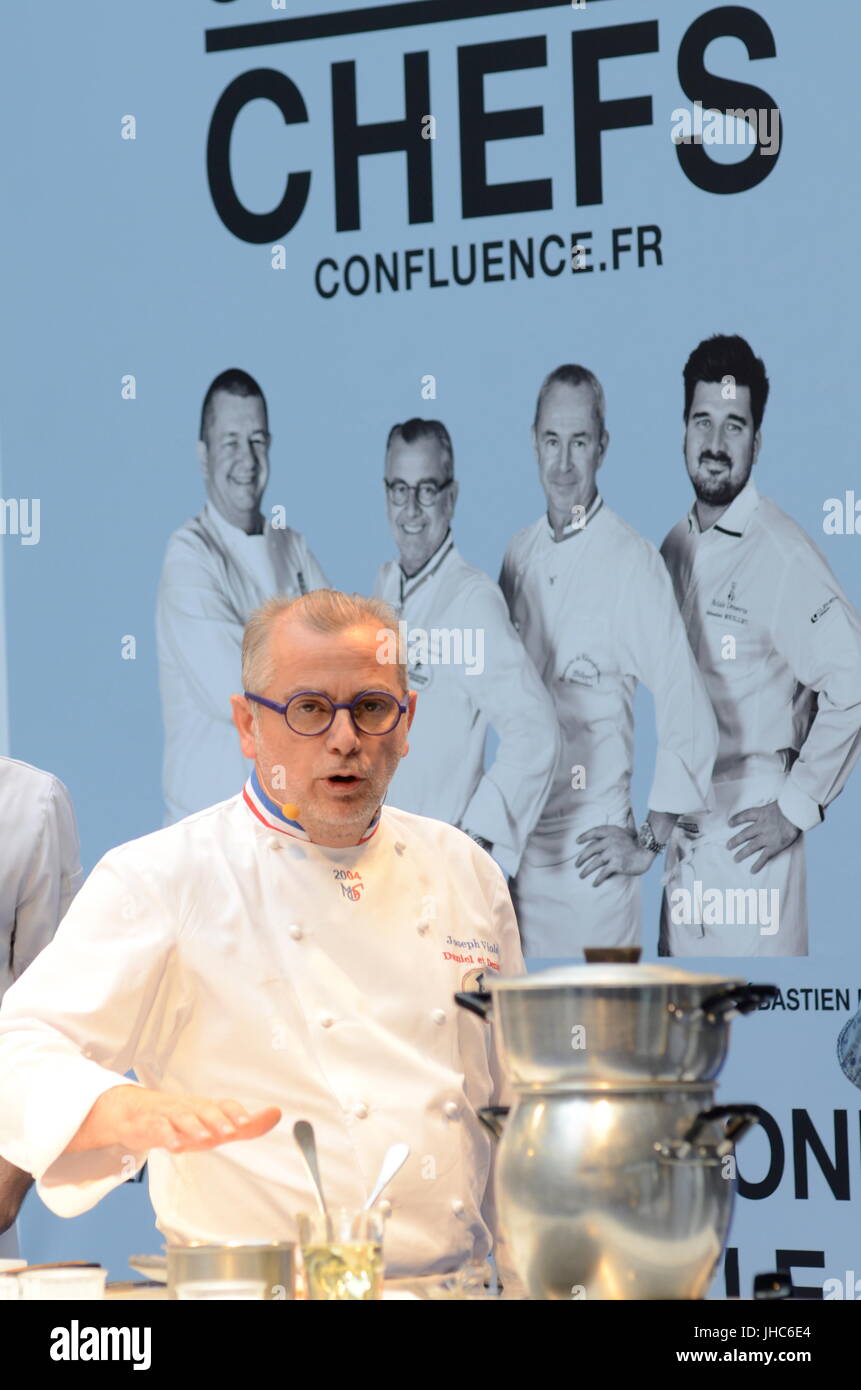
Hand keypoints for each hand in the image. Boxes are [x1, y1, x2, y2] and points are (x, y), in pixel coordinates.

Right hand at [65, 1084, 281, 1155]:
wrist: (138, 1114)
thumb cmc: (183, 1122)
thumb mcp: (214, 1125)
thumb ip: (246, 1125)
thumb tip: (277, 1114)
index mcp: (207, 1108)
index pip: (224, 1104)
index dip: (236, 1112)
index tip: (248, 1121)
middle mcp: (191, 1108)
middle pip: (206, 1110)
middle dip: (219, 1119)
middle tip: (231, 1131)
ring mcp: (170, 1115)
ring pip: (183, 1117)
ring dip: (194, 1127)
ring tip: (204, 1138)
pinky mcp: (151, 1125)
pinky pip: (159, 1129)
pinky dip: (167, 1136)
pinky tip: (174, 1146)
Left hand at [575, 826, 654, 885]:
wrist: (647, 853)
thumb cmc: (638, 843)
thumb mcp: (630, 831)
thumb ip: (627, 823)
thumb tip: (630, 812)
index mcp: (611, 832)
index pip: (594, 832)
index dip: (584, 836)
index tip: (577, 842)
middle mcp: (610, 840)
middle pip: (590, 850)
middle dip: (581, 858)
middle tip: (576, 865)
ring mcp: (612, 852)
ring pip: (595, 862)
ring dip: (586, 870)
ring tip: (581, 876)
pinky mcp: (616, 863)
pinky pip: (603, 872)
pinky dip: (598, 879)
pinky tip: (594, 883)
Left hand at [727, 800, 800, 872]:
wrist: (796, 813)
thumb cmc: (790, 806)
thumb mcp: (776, 804)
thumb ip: (769, 810)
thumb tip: (769, 811)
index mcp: (761, 813)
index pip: (745, 816)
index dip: (736, 819)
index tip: (729, 823)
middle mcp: (761, 826)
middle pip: (744, 834)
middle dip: (735, 841)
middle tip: (727, 847)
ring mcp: (767, 837)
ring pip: (751, 846)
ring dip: (742, 853)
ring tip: (735, 859)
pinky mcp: (774, 845)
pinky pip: (764, 856)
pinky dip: (758, 864)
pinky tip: (752, 870)